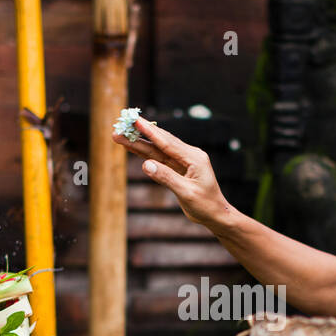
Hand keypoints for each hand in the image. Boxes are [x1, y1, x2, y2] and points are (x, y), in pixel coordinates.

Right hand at [111, 117, 234, 229]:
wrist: (215, 215)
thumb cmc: (205, 205)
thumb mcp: (186, 193)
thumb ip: (167, 177)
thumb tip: (146, 165)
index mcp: (194, 157)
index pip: (167, 143)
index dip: (149, 131)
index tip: (134, 120)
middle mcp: (189, 155)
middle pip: (160, 142)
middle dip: (139, 134)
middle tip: (121, 125)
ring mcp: (183, 161)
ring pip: (157, 150)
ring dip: (139, 144)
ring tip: (120, 136)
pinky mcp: (178, 169)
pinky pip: (159, 159)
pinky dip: (145, 154)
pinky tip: (133, 147)